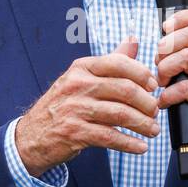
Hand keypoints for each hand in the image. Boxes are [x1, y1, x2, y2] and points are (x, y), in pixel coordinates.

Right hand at [15, 36, 160, 176]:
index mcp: (81, 68)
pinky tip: (141, 147)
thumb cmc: (63, 105)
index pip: (118, 63)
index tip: (154, 85)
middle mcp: (77, 85)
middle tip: (155, 111)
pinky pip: (110, 137)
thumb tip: (133, 40)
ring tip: (153, 130)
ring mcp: (75, 109)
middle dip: (147, 102)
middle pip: (124, 89)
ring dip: (143, 124)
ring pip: (120, 114)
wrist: (32, 135)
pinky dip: (130, 143)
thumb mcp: (82, 77)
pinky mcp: (75, 133)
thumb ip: (111, 60)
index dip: (142, 74)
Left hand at [155, 9, 187, 169]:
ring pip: (186, 56)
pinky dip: (168, 94)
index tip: (165, 28)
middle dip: (167, 45)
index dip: (183, 18)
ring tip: (161, 82)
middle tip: (158, 61)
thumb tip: (162, 42)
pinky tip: (166, 102)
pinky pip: (184, 87)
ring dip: (165, 69)